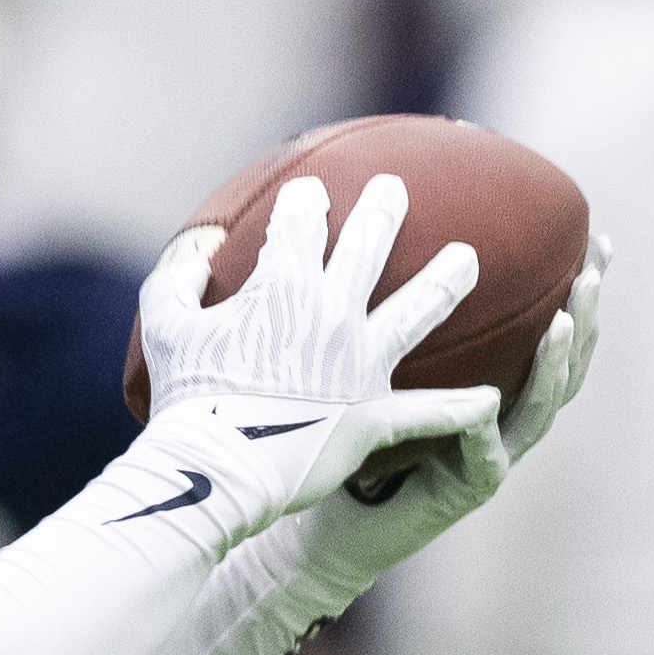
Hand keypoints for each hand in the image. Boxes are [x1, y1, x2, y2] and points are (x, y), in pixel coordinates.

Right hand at [135, 174, 498, 533]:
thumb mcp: (163, 326)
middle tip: (396, 188)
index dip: (305, 201)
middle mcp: (332, 313)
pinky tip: (489, 399)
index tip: (311, 192)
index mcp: (281, 287)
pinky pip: (428, 410)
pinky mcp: (373, 413)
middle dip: (384, 210)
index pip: (300, 224)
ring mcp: (360, 361)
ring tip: (468, 259)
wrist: (215, 466)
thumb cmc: (185, 395)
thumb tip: (199, 255)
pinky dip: (460, 408)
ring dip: (447, 280)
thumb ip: (177, 279)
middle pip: (369, 246)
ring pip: (419, 309)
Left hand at [256, 231, 608, 610]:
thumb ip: (380, 316)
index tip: (591, 235)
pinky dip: (485, 428)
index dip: (575, 288)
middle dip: (585, 314)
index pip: (547, 328)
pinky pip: (485, 454)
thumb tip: (354, 238)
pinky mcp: (470, 488)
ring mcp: (494, 453)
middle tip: (592, 268)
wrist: (332, 518)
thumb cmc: (351, 439)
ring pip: (543, 403)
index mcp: (492, 384)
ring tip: (563, 320)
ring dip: (557, 361)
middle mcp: (503, 416)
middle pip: (563, 360)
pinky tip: (487, 404)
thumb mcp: (368, 366)